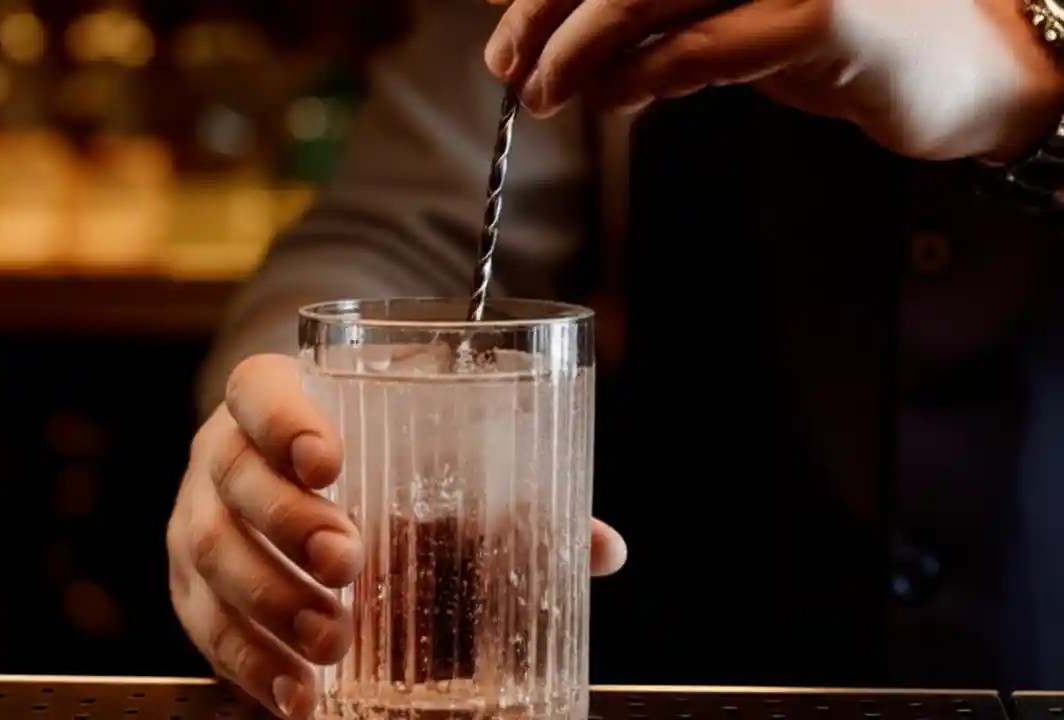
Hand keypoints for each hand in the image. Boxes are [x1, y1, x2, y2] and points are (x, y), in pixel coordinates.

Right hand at [167, 354, 628, 718]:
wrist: (283, 465)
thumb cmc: (368, 452)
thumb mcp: (418, 446)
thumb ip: (502, 488)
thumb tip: (602, 549)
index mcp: (271, 397)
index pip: (258, 390)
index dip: (283, 419)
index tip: (330, 459)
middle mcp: (222, 451)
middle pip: (232, 477)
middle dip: (287, 523)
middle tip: (350, 563)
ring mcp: (195, 516)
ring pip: (209, 554)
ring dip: (268, 604)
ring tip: (331, 643)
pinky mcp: (190, 585)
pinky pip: (202, 624)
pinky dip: (247, 662)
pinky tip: (296, 694)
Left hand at [485, 0, 1063, 161]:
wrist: (969, 65)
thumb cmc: (847, 34)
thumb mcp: (738, 12)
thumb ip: (659, 15)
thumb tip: (555, 33)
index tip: (508, 28)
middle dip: (543, 15)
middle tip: (508, 66)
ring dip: (578, 50)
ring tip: (544, 91)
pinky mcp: (824, 19)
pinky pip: (705, 46)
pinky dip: (645, 74)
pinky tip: (612, 98)